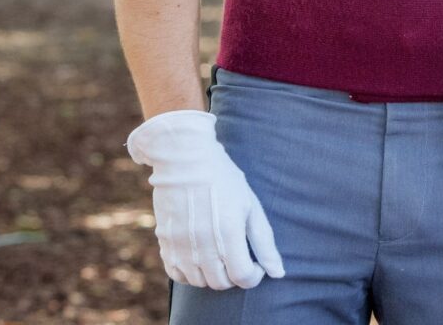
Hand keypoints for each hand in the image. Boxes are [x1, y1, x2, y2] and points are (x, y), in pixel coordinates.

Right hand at [127, 109, 284, 288]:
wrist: (185, 159)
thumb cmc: (224, 180)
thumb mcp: (250, 206)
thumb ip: (264, 242)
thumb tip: (278, 273)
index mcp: (228, 232)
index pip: (243, 276)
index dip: (254, 276)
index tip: (256, 265)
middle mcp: (202, 243)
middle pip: (221, 283)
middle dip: (236, 275)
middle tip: (239, 258)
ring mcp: (180, 244)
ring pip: (199, 282)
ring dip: (214, 276)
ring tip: (220, 256)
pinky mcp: (164, 242)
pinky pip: (177, 275)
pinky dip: (190, 274)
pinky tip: (200, 258)